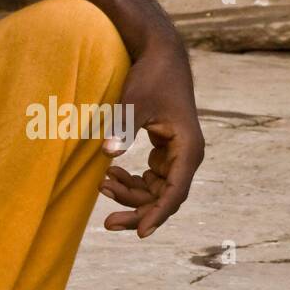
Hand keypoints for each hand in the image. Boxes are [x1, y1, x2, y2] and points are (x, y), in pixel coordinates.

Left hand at [99, 39, 204, 236]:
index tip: (140, 233)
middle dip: (137, 211)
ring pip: (155, 192)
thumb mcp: (134, 102)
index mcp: (188, 148)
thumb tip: (107, 153)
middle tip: (107, 223)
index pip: (175, 192)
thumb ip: (122, 127)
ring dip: (130, 194)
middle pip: (165, 198)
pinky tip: (109, 174)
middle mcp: (187, 156)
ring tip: (101, 185)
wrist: (160, 56)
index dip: (157, 214)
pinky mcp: (166, 152)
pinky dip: (131, 181)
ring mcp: (177, 155)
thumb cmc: (150, 77)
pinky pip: (150, 180)